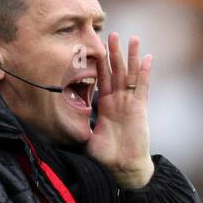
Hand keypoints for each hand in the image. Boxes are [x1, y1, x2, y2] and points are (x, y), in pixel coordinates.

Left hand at [86, 32, 153, 188]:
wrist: (123, 168)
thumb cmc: (106, 157)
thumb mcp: (85, 138)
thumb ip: (76, 127)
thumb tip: (55, 123)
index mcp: (105, 106)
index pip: (102, 79)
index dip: (99, 64)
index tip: (95, 47)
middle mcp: (118, 101)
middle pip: (116, 71)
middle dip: (114, 53)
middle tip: (111, 34)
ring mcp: (130, 103)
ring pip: (130, 74)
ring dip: (130, 56)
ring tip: (131, 38)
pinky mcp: (140, 109)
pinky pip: (142, 87)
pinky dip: (145, 73)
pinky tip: (147, 58)